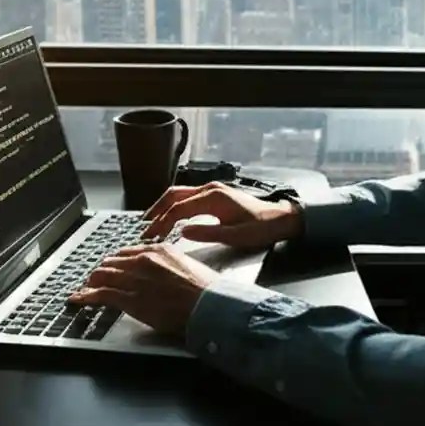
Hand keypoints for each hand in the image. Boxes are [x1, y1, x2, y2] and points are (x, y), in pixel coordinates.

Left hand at [69, 243, 217, 336]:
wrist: (209, 305)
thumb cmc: (205, 290)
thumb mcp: (188, 265)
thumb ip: (170, 264)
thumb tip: (164, 271)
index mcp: (159, 250)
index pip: (128, 252)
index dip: (118, 261)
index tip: (114, 267)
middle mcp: (143, 260)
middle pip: (112, 261)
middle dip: (102, 271)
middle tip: (97, 279)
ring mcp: (135, 279)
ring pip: (102, 275)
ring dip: (92, 282)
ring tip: (85, 289)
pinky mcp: (130, 299)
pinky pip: (101, 294)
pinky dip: (86, 296)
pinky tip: (78, 298)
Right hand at [139, 181, 302, 247]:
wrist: (280, 219)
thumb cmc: (260, 229)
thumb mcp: (235, 236)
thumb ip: (208, 233)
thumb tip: (182, 231)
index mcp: (213, 197)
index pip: (178, 208)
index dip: (161, 222)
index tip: (150, 236)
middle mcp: (210, 189)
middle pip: (174, 195)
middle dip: (156, 210)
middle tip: (144, 228)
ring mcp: (212, 189)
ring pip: (179, 194)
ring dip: (163, 207)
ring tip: (151, 223)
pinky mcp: (215, 194)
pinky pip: (188, 197)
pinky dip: (175, 206)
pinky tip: (170, 218)